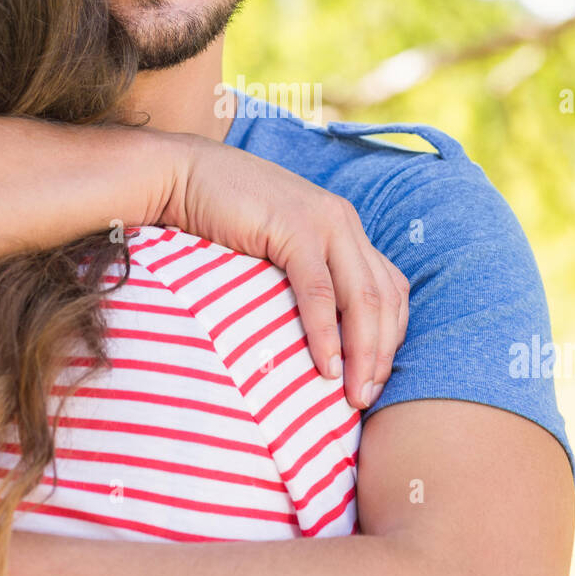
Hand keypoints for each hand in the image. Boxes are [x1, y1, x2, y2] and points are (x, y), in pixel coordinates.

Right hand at [165, 135, 409, 407]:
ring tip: (353, 394)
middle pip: (384, 298)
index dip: (391, 336)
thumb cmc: (222, 220)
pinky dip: (325, 332)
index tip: (375, 377)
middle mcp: (344, 222)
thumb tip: (316, 336)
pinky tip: (324, 365)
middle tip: (367, 399)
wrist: (184, 176)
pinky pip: (318, 291)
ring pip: (361, 297)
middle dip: (381, 354)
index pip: (391, 288)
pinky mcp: (293, 228)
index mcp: (346, 227)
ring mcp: (322, 222)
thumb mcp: (277, 248)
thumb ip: (304, 275)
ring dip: (362, 352)